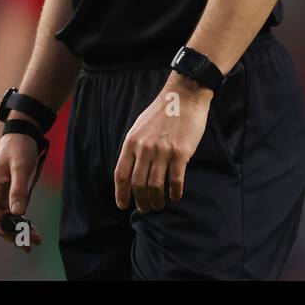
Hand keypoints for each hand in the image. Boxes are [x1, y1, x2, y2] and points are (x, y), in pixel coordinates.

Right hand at [0, 133, 44, 252]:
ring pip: (5, 221)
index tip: (10, 232)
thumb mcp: (20, 166)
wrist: (23, 133)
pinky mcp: (9, 196)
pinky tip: (33, 231)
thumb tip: (17, 213)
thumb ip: (18, 189)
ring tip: (35, 241)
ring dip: (18, 231)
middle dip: (10, 234)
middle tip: (29, 243)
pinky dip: (22, 223)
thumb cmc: (18, 146)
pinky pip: (12, 214)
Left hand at [114, 74, 211, 213]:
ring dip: (156, 200)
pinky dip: (175, 192)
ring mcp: (163, 151)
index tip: (123, 205)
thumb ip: (135, 146)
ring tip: (159, 205)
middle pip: (138, 184)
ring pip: (155, 186)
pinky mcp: (181, 153)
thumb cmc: (161, 112)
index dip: (121, 193)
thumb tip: (131, 168)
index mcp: (131, 142)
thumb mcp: (139, 127)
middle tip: (145, 208)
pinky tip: (175, 196)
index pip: (121, 174)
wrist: (184, 96)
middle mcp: (144, 148)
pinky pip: (176, 180)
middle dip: (140, 201)